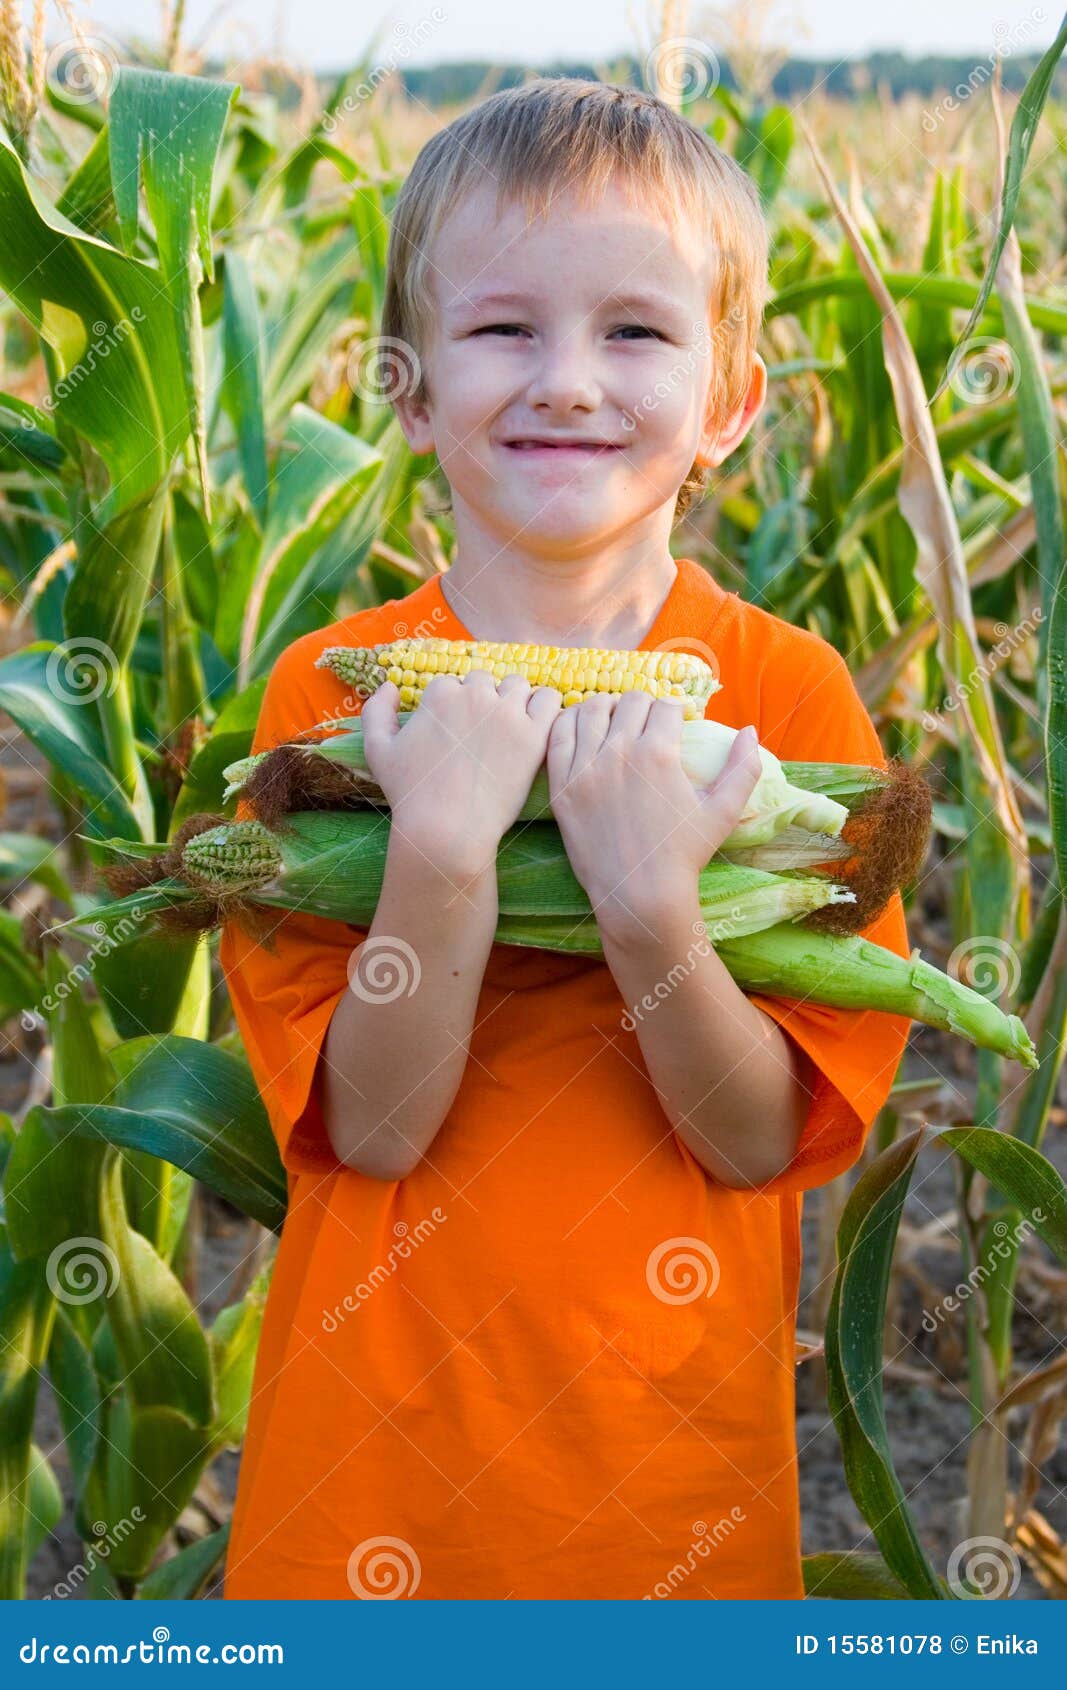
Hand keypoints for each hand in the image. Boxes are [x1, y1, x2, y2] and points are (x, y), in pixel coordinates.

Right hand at [360, 671, 562, 871]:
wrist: (447, 829)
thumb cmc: (410, 793)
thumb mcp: (377, 751)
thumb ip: (375, 712)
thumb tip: (388, 685)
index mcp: (441, 694)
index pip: (453, 684)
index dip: (454, 707)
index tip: (456, 733)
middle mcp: (475, 695)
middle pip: (486, 682)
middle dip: (484, 702)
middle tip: (483, 735)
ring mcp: (507, 713)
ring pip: (519, 686)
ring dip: (515, 701)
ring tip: (510, 730)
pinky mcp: (534, 734)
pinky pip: (550, 701)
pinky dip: (546, 708)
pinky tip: (537, 728)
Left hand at [545, 692, 762, 932]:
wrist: (639, 895)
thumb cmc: (684, 856)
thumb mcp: (723, 812)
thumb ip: (743, 768)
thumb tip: (750, 731)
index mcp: (659, 754)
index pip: (665, 706)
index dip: (675, 711)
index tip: (675, 723)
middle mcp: (619, 753)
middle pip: (630, 701)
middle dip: (644, 707)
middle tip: (647, 723)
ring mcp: (585, 768)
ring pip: (591, 709)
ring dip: (607, 707)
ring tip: (615, 721)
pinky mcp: (561, 785)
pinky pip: (558, 735)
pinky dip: (570, 722)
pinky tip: (582, 729)